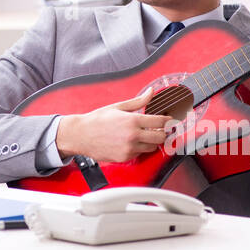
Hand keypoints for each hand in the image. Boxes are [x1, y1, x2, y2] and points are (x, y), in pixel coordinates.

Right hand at [56, 87, 173, 162]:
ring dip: (151, 141)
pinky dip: (139, 148)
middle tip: (158, 128)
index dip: (167, 120)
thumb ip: (138, 101)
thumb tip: (151, 91)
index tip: (169, 119)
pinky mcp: (125, 157)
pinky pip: (140, 154)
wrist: (81, 135)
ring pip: (152, 147)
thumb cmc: (98, 119)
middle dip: (162, 132)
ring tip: (143, 135)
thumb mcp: (118, 106)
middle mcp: (133, 136)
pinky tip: (131, 141)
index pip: (160, 122)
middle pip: (160, 137)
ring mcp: (129, 149)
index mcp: (132, 120)